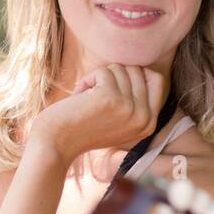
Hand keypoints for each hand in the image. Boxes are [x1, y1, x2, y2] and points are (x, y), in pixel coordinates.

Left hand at [33, 64, 166, 164]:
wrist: (56, 145)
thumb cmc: (83, 128)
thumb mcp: (119, 119)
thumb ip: (134, 100)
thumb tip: (142, 68)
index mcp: (149, 123)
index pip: (157, 80)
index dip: (136, 72)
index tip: (115, 81)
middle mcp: (144, 117)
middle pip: (138, 71)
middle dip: (113, 75)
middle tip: (96, 92)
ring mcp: (129, 108)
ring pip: (119, 69)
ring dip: (98, 78)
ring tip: (87, 97)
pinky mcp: (111, 98)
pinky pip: (103, 71)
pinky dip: (87, 79)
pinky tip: (79, 97)